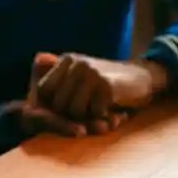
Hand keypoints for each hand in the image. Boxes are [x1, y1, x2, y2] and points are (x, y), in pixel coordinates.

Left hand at [1, 52, 128, 138]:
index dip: (49, 107)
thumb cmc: (109, 83)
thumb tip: (31, 86)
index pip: (43, 90)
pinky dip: (104, 117)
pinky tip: (113, 110)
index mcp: (67, 60)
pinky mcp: (106, 86)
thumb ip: (59, 80)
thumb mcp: (82, 77)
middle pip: (57, 104)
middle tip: (90, 114)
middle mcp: (77, 63)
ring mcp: (91, 73)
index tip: (61, 116)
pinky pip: (94, 113)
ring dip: (88, 118)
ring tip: (101, 111)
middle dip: (71, 116)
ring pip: (74, 111)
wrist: (145, 78)